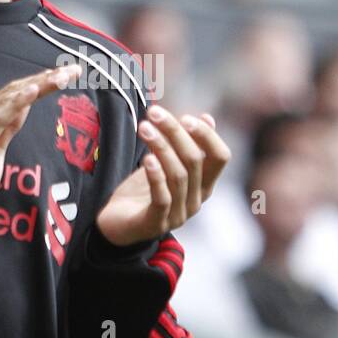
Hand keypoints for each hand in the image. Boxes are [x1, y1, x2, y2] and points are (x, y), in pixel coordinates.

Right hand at [0, 64, 81, 223]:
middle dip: (46, 79)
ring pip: (10, 99)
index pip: (14, 94)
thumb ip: (6, 129)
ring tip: (62, 76)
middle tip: (74, 70)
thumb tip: (23, 107)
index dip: (40, 82)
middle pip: (15, 91)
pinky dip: (17, 102)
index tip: (65, 74)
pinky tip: (34, 89)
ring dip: (39, 85)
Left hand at [95, 108, 229, 246]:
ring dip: (160, 146)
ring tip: (144, 127)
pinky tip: (147, 158)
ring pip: (178, 175)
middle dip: (175, 132)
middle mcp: (196, 201)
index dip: (207, 135)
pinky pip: (162, 198)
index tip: (185, 117)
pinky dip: (156, 176)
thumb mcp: (167, 164)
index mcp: (204, 185)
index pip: (220, 157)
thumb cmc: (144, 191)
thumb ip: (188, 145)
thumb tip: (208, 117)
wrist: (117, 224)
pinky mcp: (155, 224)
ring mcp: (178, 215)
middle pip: (195, 161)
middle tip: (154, 113)